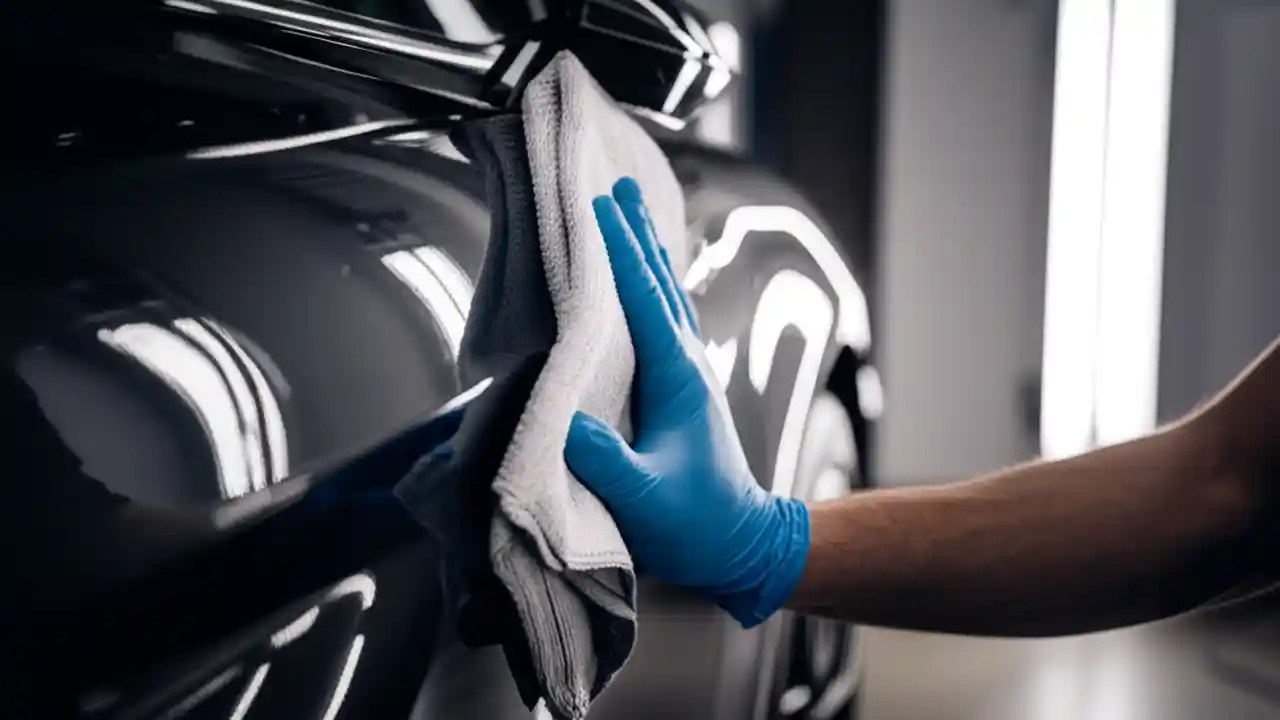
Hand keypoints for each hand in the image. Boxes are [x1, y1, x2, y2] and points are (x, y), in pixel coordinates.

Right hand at [563, 177, 809, 626]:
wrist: (741, 543)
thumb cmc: (695, 523)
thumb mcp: (645, 497)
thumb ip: (604, 460)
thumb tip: (559, 418)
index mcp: (676, 376)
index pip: (644, 300)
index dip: (620, 252)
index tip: (598, 206)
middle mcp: (685, 364)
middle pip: (659, 283)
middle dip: (636, 234)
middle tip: (617, 186)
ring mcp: (687, 375)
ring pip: (664, 298)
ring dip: (645, 255)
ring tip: (627, 216)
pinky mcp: (680, 390)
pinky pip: (662, 323)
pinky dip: (648, 290)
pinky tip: (638, 286)